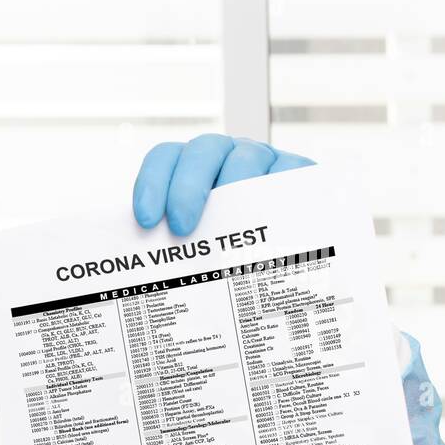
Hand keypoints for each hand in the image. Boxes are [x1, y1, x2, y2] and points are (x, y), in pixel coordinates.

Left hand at [132, 133, 315, 236]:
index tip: (147, 220)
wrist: (293, 243)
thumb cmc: (231, 244)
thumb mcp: (198, 239)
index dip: (151, 183)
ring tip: (227, 229)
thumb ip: (173, 243)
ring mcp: (262, 158)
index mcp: (191, 167)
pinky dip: (276, 192)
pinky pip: (288, 172)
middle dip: (186, 189)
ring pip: (245, 159)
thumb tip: (150, 292)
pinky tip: (268, 221)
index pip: (165, 158)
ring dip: (231, 189)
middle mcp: (225, 156)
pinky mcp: (297, 169)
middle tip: (181, 228)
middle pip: (202, 152)